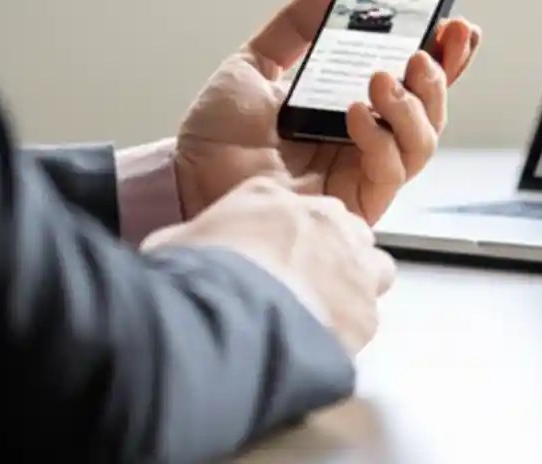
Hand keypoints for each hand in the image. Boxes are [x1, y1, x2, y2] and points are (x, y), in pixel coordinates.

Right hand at [143, 176, 394, 352]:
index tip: (273, 258)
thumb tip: (171, 250)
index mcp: (272, 196)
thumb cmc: (200, 278)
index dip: (286, 237)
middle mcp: (324, 219)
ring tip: (318, 316)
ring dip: (351, 287)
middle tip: (297, 287)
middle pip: (340, 231)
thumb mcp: (173, 245)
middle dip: (327, 256)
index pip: (293, 207)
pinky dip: (348, 332)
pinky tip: (318, 346)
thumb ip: (183, 240)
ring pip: (370, 268)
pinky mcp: (366, 309)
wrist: (231, 319)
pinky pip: (366, 318)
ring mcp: (352, 262)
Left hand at [173, 0, 480, 221]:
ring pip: (423, 141)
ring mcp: (364, 173)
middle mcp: (368, 140)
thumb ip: (293, 28)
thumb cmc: (218, 137)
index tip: (455, 25)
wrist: (187, 181)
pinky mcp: (357, 203)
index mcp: (354, 106)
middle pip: (432, 109)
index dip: (444, 55)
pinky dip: (380, 138)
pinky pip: (390, 170)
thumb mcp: (254, 65)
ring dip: (413, 105)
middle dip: (441, 76)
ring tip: (383, 77)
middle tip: (425, 49)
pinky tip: (357, 113)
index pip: (413, 79)